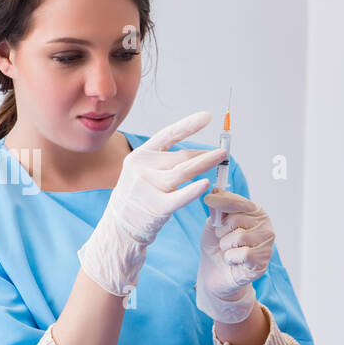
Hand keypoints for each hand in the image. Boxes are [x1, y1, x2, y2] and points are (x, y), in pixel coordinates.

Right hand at [77, 111, 227, 296]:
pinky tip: (206, 184)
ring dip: (206, 163)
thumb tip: (198, 154)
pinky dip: (193, 190)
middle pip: (181, 157)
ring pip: (184, 172)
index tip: (208, 117)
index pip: (168, 135)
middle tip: (223, 152)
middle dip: (204, 154)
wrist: (119, 227)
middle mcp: (142, 168)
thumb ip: (164, 162)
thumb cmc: (137, 198)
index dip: (188, 125)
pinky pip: (180, 197)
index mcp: (139, 156)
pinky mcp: (156, 207)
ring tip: (222, 158)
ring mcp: (148, 187)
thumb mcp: (143, 173)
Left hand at [195, 188, 275, 323]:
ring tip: (228, 251)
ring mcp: (266, 245)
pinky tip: (234, 262)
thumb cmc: (217, 246)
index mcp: (255, 213)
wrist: (215, 274)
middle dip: (222, 231)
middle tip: (223, 239)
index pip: (239, 202)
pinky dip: (231, 259)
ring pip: (239, 237)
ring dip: (226, 246)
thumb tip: (215, 191)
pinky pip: (242, 254)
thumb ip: (217, 209)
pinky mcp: (263, 262)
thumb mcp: (213, 224)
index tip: (207, 200)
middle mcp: (265, 226)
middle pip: (236, 219)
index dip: (222, 200)